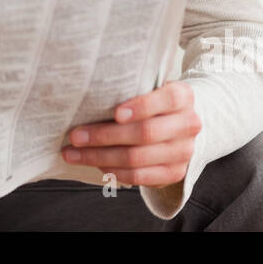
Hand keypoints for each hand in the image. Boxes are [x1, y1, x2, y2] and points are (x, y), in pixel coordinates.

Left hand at [60, 80, 200, 187]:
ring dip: (100, 157)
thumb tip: (89, 98)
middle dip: (105, 135)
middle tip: (75, 136)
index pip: (168, 99)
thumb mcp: (151, 87)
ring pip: (136, 158)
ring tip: (73, 153)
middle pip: (145, 133)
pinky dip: (113, 170)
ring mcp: (184, 152)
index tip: (115, 113)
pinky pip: (139, 176)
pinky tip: (94, 163)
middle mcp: (189, 124)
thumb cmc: (154, 101)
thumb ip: (131, 90)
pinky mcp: (174, 173)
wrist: (180, 123)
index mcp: (184, 96)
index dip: (142, 107)